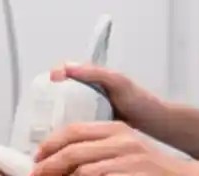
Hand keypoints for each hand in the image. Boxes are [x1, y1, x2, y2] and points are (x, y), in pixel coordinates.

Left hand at [31, 122, 190, 175]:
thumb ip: (98, 149)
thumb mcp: (124, 150)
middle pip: (73, 151)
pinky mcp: (132, 174)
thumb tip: (61, 159)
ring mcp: (128, 160)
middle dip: (49, 166)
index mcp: (116, 129)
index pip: (74, 130)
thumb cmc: (148, 170)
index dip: (51, 144)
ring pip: (82, 171)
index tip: (37, 158)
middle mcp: (121, 140)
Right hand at [49, 63, 165, 130]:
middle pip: (60, 88)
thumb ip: (96, 73)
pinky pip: (72, 121)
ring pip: (64, 106)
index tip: (53, 79)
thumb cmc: (138, 100)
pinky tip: (63, 132)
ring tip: (50, 120)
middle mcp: (87, 89)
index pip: (66, 68)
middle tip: (46, 105)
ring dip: (55, 111)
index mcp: (91, 75)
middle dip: (50, 95)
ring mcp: (88, 105)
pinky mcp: (90, 121)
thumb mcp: (118, 81)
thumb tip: (68, 67)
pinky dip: (65, 124)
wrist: (152, 123)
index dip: (56, 72)